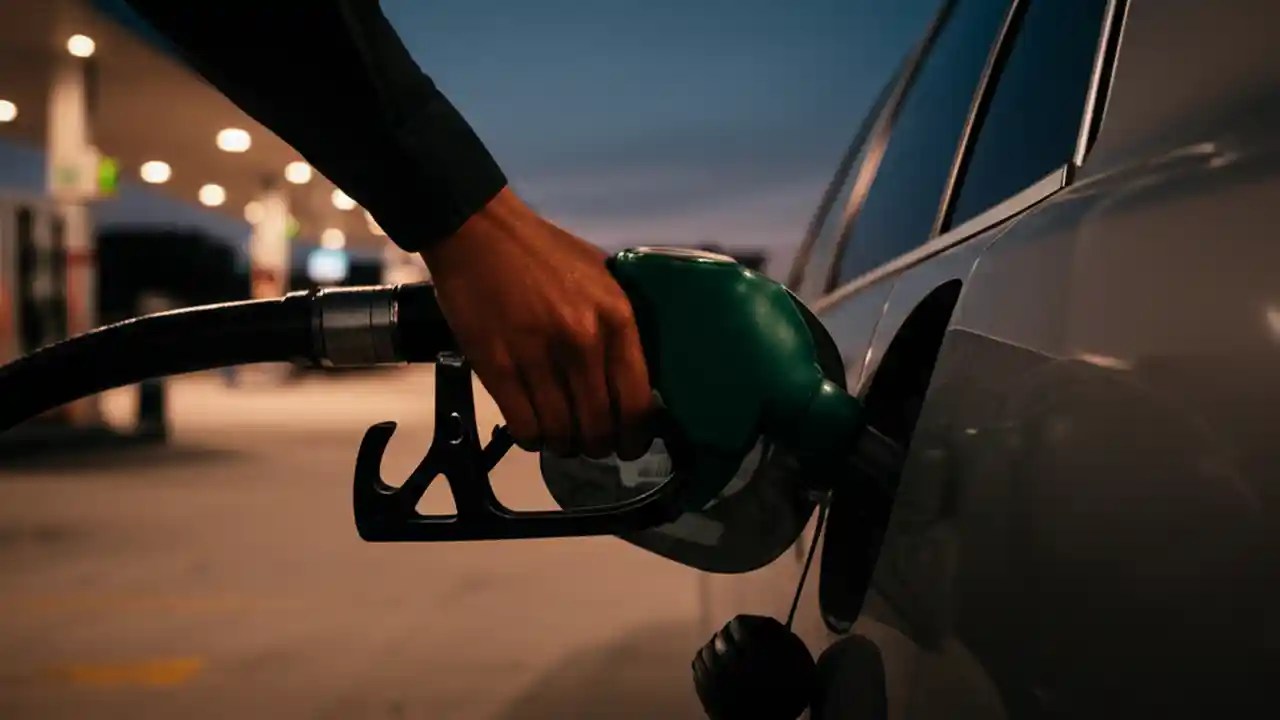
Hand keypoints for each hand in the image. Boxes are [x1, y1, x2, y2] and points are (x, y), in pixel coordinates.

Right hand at [419, 187, 654, 459]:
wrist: (480, 232)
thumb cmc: (542, 251)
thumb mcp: (602, 276)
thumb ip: (620, 324)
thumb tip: (637, 374)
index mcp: (616, 319)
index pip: (636, 402)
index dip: (636, 436)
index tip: (629, 445)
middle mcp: (583, 343)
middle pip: (599, 426)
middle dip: (598, 446)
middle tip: (591, 444)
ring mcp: (538, 357)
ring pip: (561, 433)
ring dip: (563, 444)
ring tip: (560, 438)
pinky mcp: (498, 367)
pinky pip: (524, 427)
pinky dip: (532, 438)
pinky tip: (533, 430)